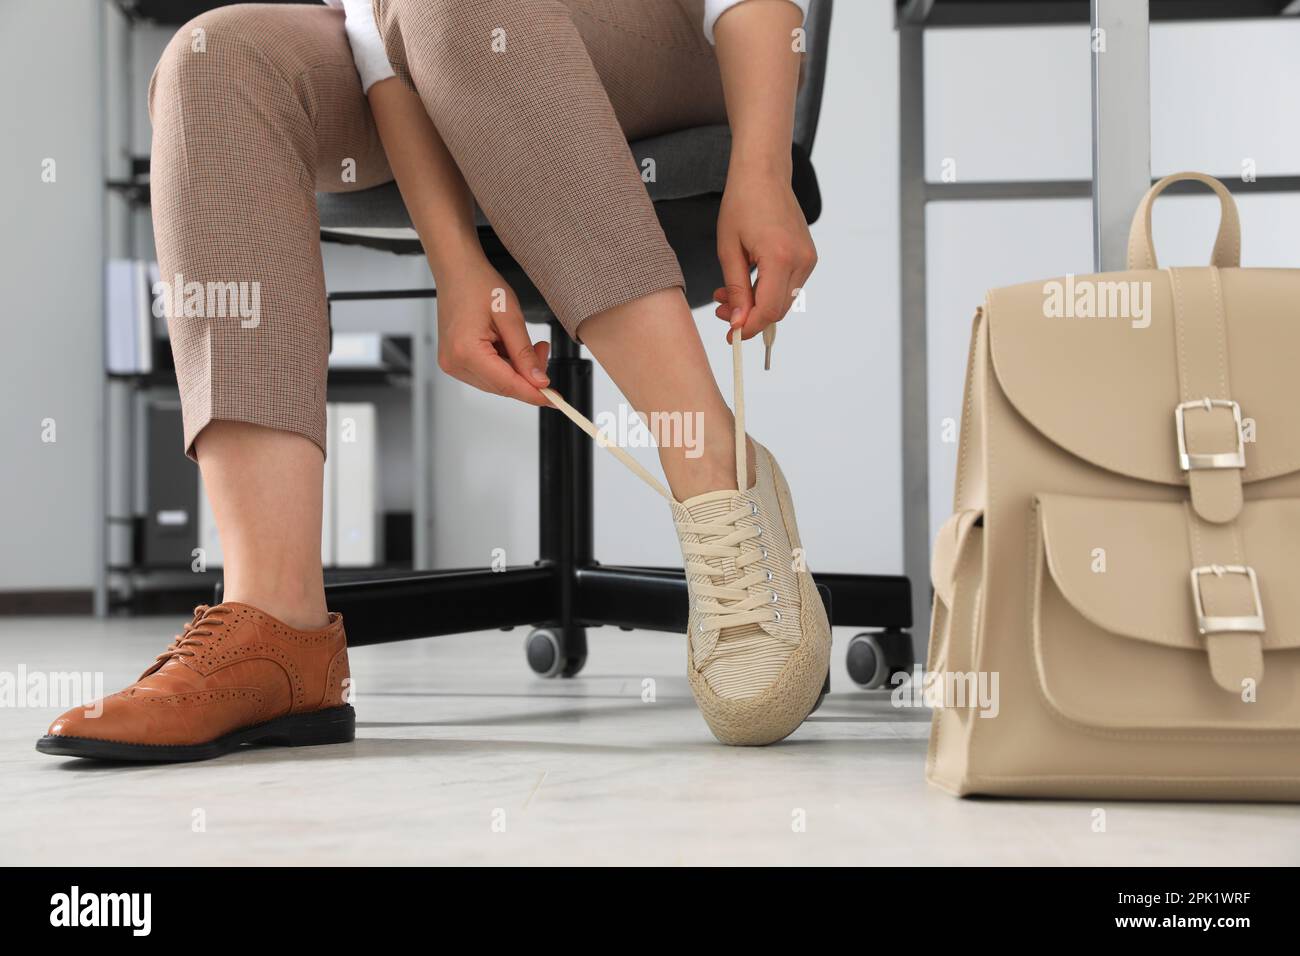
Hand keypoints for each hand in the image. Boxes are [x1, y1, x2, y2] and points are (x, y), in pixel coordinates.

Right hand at [435, 259, 551, 406]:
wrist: (457, 271)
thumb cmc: (478, 284)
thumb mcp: (510, 317)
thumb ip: (525, 353)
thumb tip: (538, 380)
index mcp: (466, 352)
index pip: (507, 385)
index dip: (534, 394)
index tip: (555, 400)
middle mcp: (454, 362)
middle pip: (503, 386)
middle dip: (528, 376)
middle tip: (543, 350)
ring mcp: (452, 363)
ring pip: (497, 382)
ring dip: (517, 369)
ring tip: (529, 344)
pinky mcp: (455, 360)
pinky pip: (488, 373)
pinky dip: (505, 365)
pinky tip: (511, 346)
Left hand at [713, 166, 816, 341]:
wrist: (764, 174)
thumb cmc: (742, 203)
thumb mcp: (729, 249)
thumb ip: (736, 288)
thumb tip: (738, 321)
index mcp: (780, 257)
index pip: (768, 310)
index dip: (749, 327)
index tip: (731, 335)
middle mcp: (801, 260)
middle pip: (778, 309)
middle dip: (750, 317)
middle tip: (722, 311)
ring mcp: (808, 258)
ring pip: (783, 300)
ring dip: (756, 304)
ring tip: (727, 294)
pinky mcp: (808, 256)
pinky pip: (788, 286)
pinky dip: (767, 291)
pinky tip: (746, 282)